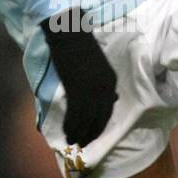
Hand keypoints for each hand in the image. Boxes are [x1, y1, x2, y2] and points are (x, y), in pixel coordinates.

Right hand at [41, 9, 117, 146]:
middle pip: (99, 118)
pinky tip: (67, 131)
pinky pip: (75, 113)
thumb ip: (104, 83)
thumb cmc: (82, 46)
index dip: (99, 125)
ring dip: (79, 132)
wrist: (70, 33)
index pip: (108, 111)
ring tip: (73, 141)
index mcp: (111, 81)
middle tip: (83, 143)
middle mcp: (104, 88)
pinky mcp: (76, 89)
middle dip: (90, 133)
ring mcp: (90, 90)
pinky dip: (71, 124)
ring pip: (86, 119)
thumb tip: (110, 99)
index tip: (92, 134)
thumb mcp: (100, 65)